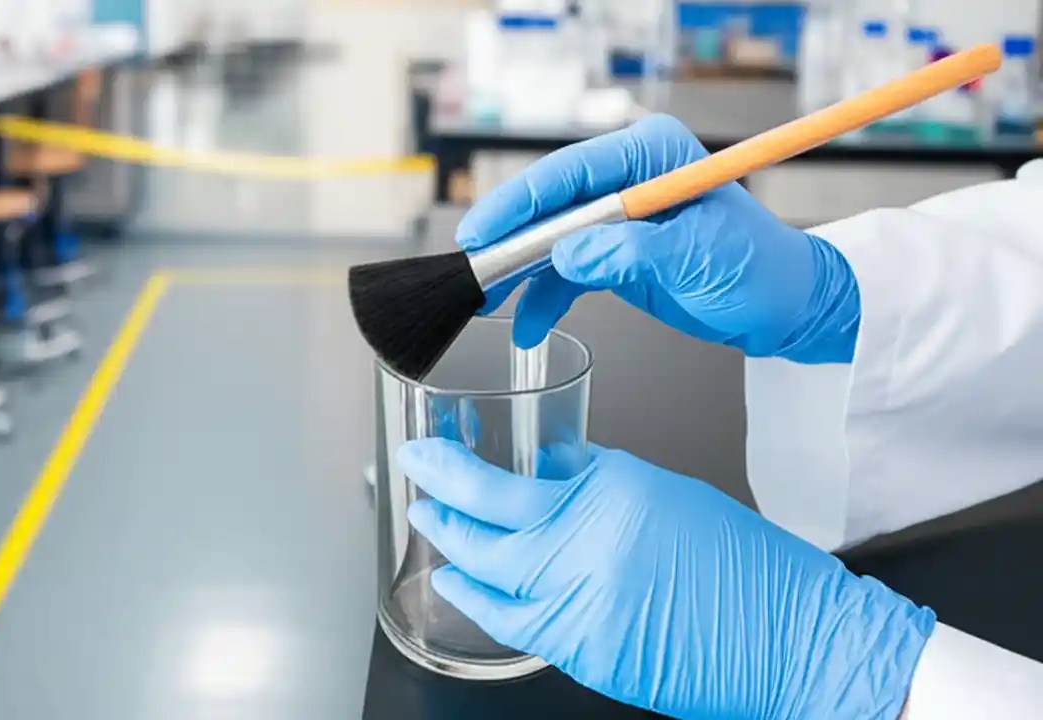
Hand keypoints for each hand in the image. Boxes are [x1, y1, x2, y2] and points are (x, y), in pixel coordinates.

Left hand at [399, 438, 934, 718]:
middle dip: (440, 507)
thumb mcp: (667, 493)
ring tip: (434, 531)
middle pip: (486, 532)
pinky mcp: (587, 655)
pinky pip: (515, 627)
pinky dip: (481, 603)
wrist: (796, 639)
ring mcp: (583, 608)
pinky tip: (462, 587)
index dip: (450, 471)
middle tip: (419, 489)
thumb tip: (547, 467)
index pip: (502, 486)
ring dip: (454, 554)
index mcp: (611, 498)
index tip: (426, 456)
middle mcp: (588, 550)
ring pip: (490, 582)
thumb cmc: (747, 565)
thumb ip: (597, 479)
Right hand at [457, 114, 860, 362]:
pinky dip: (544, 298)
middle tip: (470, 271)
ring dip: (517, 274)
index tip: (481, 232)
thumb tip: (566, 256)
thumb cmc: (760, 271)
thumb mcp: (697, 259)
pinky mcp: (612, 252)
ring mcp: (616, 217)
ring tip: (486, 304)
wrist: (786, 307)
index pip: (569, 172)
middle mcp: (626, 179)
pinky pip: (563, 272)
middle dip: (508, 240)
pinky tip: (528, 326)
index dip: (519, 202)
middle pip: (548, 205)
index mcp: (650, 155)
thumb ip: (628, 253)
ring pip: (547, 240)